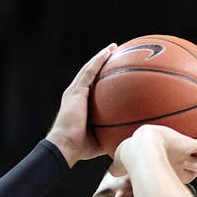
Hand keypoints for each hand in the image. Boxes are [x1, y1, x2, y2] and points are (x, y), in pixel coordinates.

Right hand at [46, 44, 116, 166]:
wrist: (65, 146)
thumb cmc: (80, 148)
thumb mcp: (101, 140)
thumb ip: (113, 136)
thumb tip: (131, 141)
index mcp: (81, 106)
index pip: (92, 88)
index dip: (102, 79)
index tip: (114, 74)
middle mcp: (76, 95)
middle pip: (90, 74)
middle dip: (102, 63)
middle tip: (116, 55)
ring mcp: (75, 92)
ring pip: (89, 69)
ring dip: (101, 57)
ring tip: (114, 48)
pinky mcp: (75, 91)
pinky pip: (89, 72)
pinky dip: (98, 61)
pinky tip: (109, 52)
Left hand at [110, 125, 196, 183]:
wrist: (142, 151)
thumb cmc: (130, 158)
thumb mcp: (121, 163)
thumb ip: (118, 167)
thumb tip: (111, 171)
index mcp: (163, 171)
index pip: (173, 176)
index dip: (179, 176)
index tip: (183, 175)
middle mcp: (175, 168)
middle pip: (191, 170)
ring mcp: (183, 157)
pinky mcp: (187, 145)